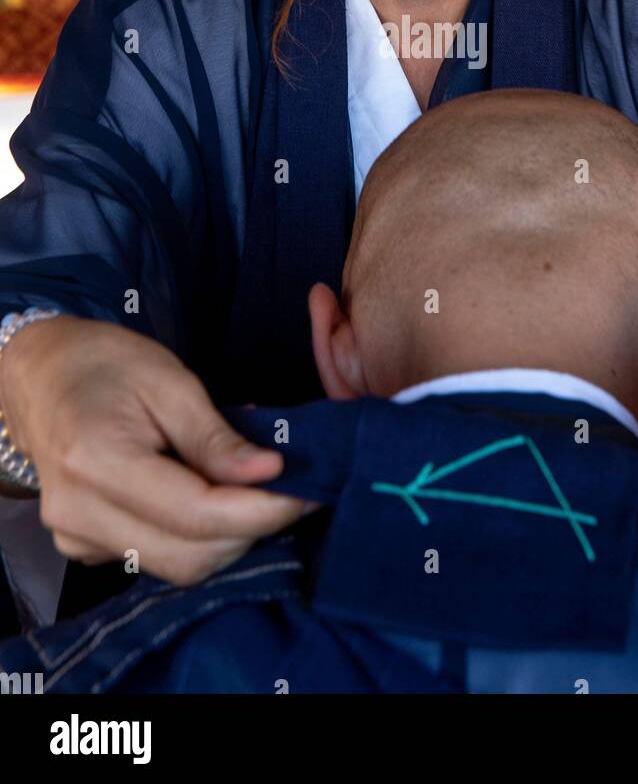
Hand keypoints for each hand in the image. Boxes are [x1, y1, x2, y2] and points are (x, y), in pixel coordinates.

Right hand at [0, 316, 306, 584]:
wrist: (39, 373)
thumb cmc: (105, 363)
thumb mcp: (169, 380)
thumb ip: (216, 436)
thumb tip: (271, 473)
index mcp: (98, 462)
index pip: (196, 514)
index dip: (261, 511)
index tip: (307, 492)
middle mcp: (79, 513)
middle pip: (189, 556)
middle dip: (252, 530)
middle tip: (294, 492)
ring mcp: (75, 536)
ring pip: (177, 565)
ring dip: (228, 538)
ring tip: (258, 491)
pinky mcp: (82, 546)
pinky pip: (155, 557)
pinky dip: (197, 536)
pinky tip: (213, 497)